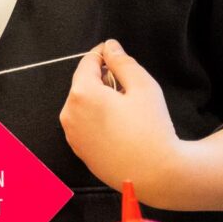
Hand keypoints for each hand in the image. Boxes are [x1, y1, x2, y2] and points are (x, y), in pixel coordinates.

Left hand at [60, 40, 182, 199]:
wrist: (153, 174)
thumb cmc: (151, 129)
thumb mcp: (143, 86)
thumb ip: (122, 62)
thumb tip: (110, 47)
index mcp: (82, 94)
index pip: (88, 62)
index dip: (104, 53)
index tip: (116, 52)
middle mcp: (69, 113)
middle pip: (83, 83)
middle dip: (102, 79)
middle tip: (129, 86)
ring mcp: (72, 134)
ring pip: (83, 104)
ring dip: (100, 99)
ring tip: (126, 109)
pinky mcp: (79, 150)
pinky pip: (84, 123)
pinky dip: (97, 117)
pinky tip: (120, 126)